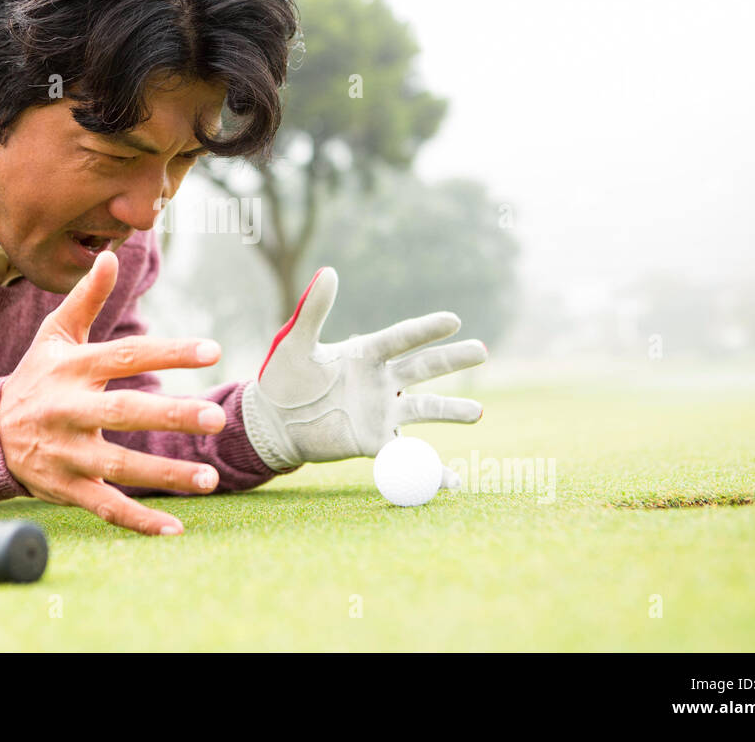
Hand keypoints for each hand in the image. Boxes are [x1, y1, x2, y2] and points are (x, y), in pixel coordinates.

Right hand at [0, 249, 226, 535]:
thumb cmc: (34, 377)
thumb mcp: (54, 336)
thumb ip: (86, 298)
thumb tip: (109, 256)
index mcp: (72, 369)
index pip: (125, 355)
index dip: (168, 351)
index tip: (212, 349)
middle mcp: (68, 410)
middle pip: (125, 412)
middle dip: (172, 415)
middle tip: (216, 417)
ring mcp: (67, 453)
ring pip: (120, 466)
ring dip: (165, 474)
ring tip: (209, 479)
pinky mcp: (66, 488)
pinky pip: (106, 507)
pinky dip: (138, 521)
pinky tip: (175, 528)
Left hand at [241, 266, 487, 473]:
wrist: (273, 421)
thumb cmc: (284, 377)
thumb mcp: (296, 342)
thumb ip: (314, 309)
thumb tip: (328, 272)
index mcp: (365, 353)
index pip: (401, 338)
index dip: (426, 329)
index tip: (453, 320)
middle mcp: (380, 380)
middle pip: (423, 368)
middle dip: (452, 360)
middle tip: (482, 351)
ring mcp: (381, 411)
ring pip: (424, 409)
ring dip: (451, 410)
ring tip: (477, 412)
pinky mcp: (374, 441)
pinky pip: (407, 455)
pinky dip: (431, 470)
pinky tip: (453, 482)